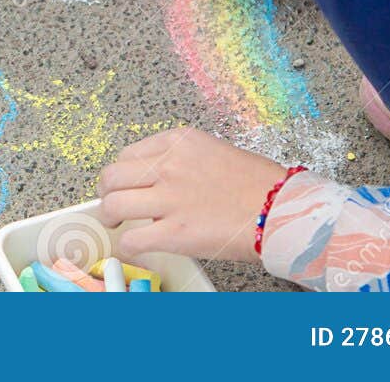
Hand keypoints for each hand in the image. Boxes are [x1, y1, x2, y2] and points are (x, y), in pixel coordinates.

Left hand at [98, 127, 288, 263]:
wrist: (282, 208)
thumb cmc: (258, 184)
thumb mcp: (214, 151)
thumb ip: (181, 160)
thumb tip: (159, 178)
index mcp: (179, 142)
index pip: (129, 153)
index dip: (122, 172)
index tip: (124, 183)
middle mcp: (170, 165)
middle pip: (113, 175)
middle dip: (107, 191)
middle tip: (112, 202)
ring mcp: (171, 198)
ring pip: (114, 203)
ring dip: (109, 215)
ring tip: (116, 222)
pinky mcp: (176, 232)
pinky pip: (133, 238)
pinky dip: (126, 246)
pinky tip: (132, 247)